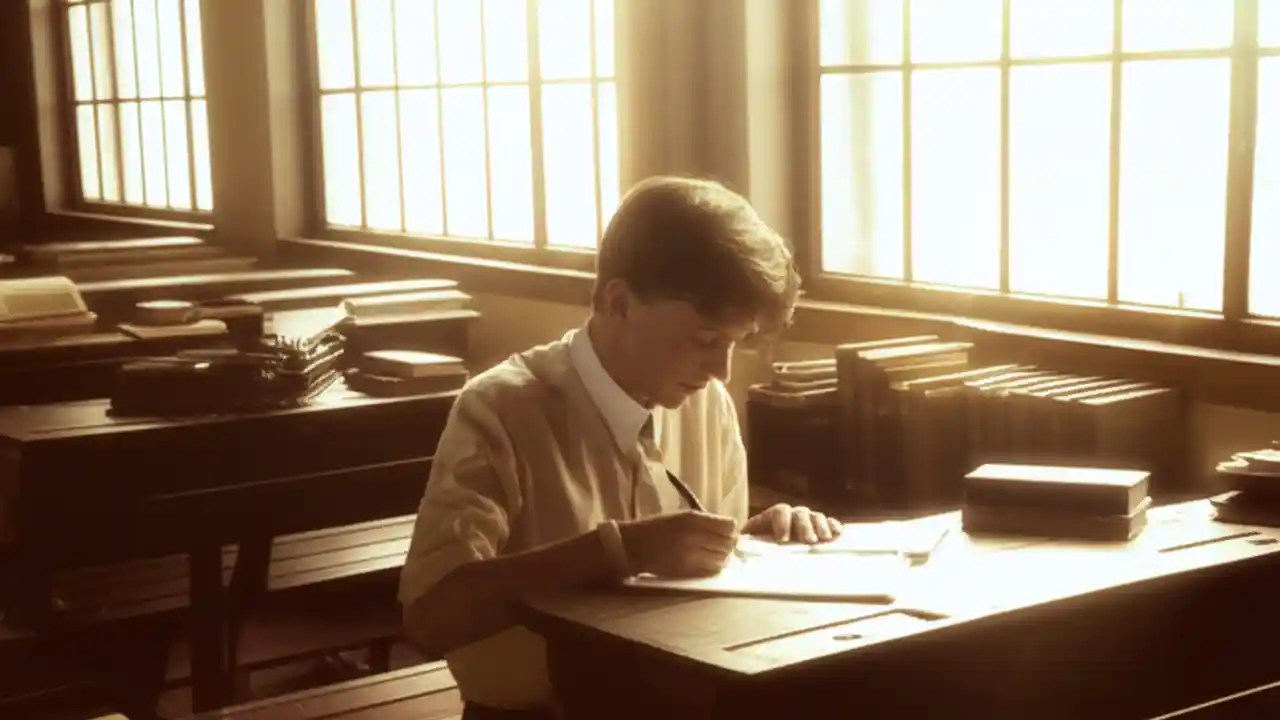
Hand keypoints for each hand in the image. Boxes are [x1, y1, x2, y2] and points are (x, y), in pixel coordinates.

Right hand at [618, 511, 737, 576]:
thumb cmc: (655, 528)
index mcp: (692, 519)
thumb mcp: (680, 516)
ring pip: (722, 560)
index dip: (730, 529)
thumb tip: (729, 529)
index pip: (728, 526)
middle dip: (727, 544)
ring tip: (712, 555)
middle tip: (720, 544)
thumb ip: (704, 522)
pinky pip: (711, 572)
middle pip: (728, 543)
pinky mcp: (687, 573)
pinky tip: (705, 563)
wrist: (632, 546)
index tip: (726, 531)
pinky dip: (713, 568)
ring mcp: (691, 556)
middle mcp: (694, 537)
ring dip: (722, 558)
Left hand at [742, 503, 841, 543]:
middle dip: (804, 526)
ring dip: (821, 526)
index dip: (782, 523)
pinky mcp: (819, 531)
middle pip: (800, 513)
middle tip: (809, 541)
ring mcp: (806, 522)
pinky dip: (834, 527)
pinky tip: (838, 533)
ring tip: (825, 539)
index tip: (783, 539)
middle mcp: (790, 516)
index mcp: (771, 517)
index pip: (780, 511)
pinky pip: (829, 524)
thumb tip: (732, 536)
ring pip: (815, 517)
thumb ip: (740, 540)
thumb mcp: (745, 544)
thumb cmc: (753, 551)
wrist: (763, 555)